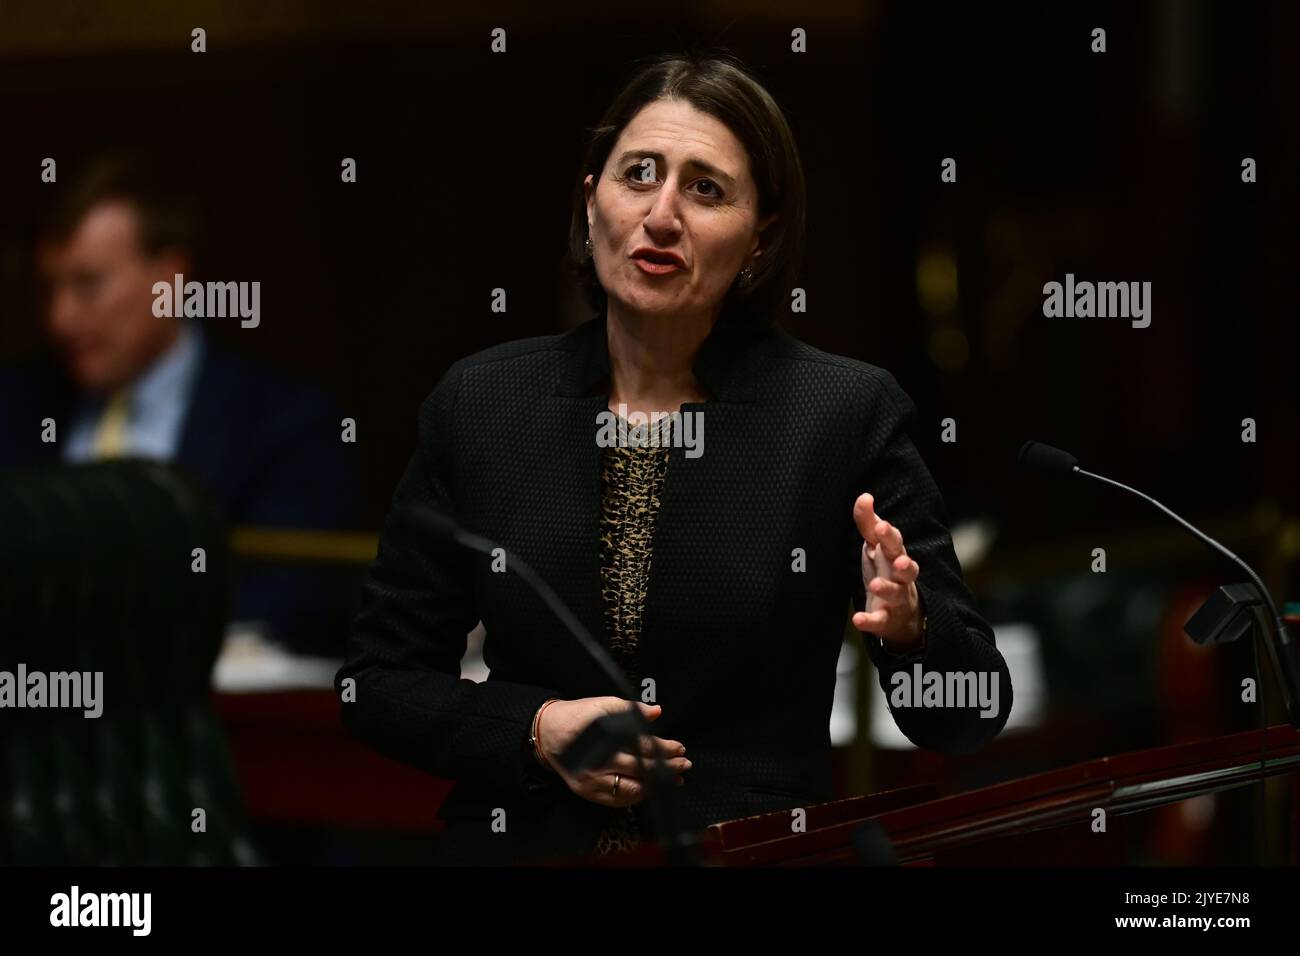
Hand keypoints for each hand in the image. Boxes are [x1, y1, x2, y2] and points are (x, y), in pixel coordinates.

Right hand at [536, 698, 690, 807]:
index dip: (664, 749)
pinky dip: (637, 795)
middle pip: (640, 769)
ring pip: (630, 789)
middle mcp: (596, 761)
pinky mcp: (587, 792)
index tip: (679, 748)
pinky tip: (650, 787)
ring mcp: (590, 780)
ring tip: (674, 779)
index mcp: (603, 737)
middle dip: (666, 768)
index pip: (642, 746)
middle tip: (683, 765)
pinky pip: (617, 800)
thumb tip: (656, 712)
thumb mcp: (603, 705)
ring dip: (655, 785)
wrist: (548, 734)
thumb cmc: (578, 717)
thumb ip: (631, 709)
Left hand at [852, 492, 922, 649]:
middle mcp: (900, 576)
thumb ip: (868, 523)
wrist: (901, 613)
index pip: (896, 543)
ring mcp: (896, 598)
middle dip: (901, 560)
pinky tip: (858, 619)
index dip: (889, 535)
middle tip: (896, 558)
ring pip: (897, 593)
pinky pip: (880, 620)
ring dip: (887, 589)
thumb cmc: (886, 571)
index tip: (880, 526)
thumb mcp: (876, 547)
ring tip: (875, 585)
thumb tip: (864, 496)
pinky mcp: (887, 619)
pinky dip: (871, 620)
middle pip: (905, 566)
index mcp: (896, 555)